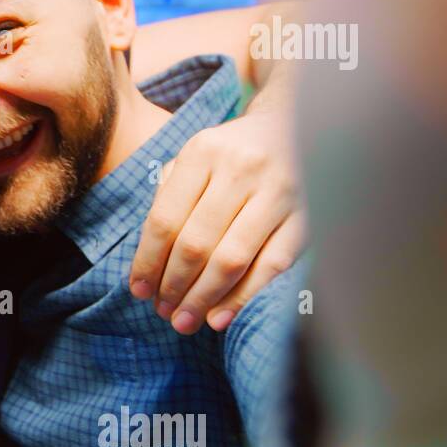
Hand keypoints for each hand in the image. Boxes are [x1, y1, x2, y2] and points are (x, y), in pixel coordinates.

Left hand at [129, 112, 304, 334]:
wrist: (298, 126)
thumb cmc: (232, 154)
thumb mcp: (195, 159)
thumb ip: (170, 199)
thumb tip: (149, 264)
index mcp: (203, 152)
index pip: (164, 219)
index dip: (148, 262)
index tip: (138, 291)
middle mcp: (241, 168)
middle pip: (196, 242)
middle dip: (174, 285)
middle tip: (163, 312)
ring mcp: (279, 191)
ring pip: (232, 257)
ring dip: (204, 297)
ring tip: (185, 320)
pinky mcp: (308, 214)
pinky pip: (272, 265)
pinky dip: (244, 296)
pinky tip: (222, 317)